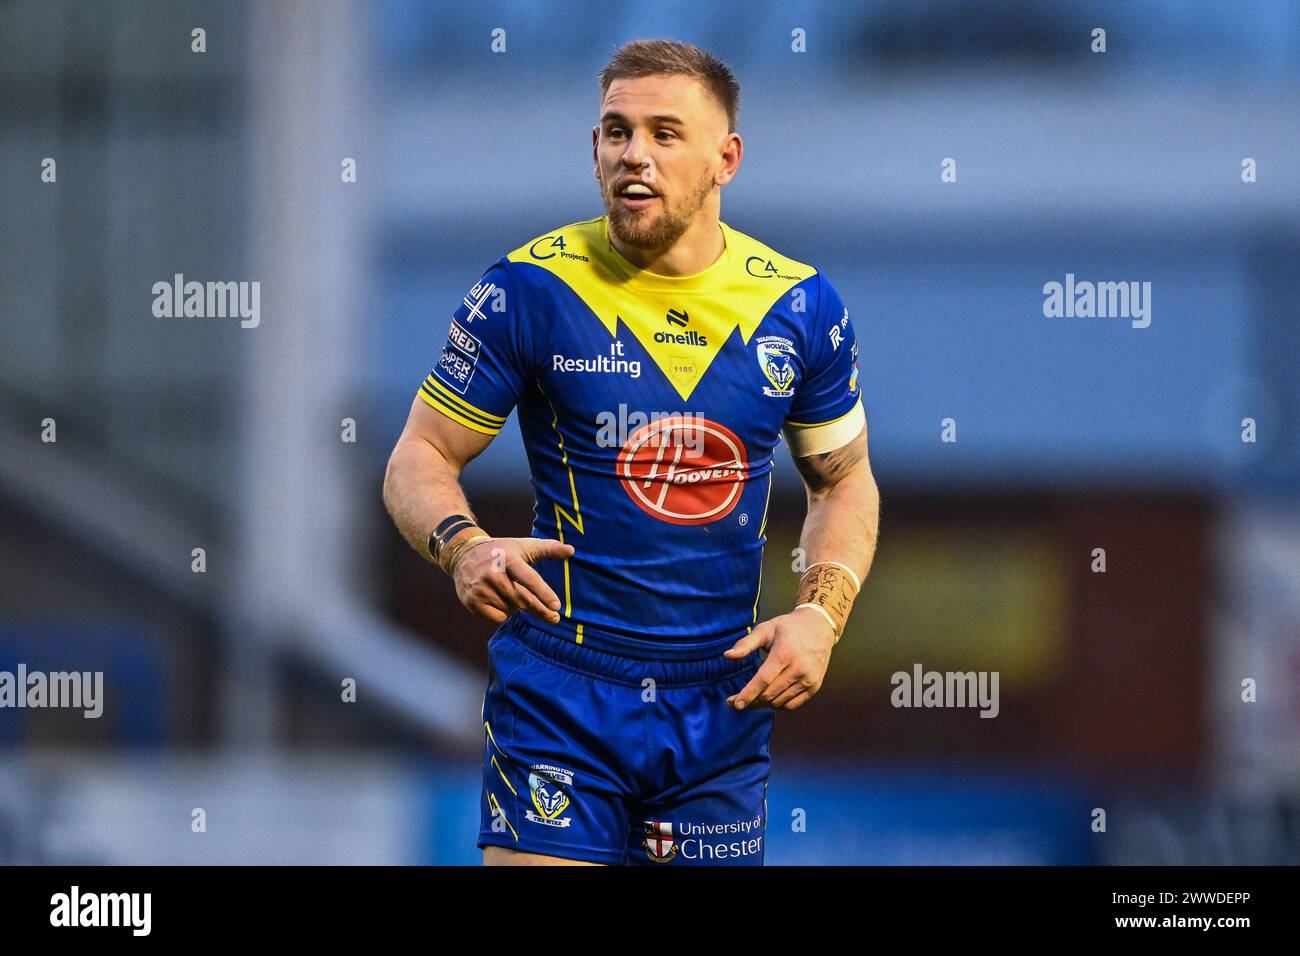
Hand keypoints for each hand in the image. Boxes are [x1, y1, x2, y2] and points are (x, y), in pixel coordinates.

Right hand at [452, 536, 573, 624]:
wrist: (464, 553)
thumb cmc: (502, 551)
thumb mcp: (524, 546)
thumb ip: (549, 548)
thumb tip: (571, 550)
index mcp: (508, 558)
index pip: (528, 578)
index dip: (543, 593)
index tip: (556, 606)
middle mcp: (493, 573)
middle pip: (522, 599)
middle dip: (540, 610)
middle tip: (555, 618)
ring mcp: (481, 588)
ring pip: (511, 609)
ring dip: (517, 606)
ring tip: (510, 592)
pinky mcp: (472, 601)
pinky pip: (498, 617)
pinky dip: (504, 613)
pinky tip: (499, 599)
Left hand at [722, 607, 835, 710]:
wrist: (819, 627)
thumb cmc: (788, 627)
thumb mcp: (766, 629)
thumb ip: (745, 643)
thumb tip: (727, 656)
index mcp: (785, 653)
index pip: (763, 680)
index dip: (748, 694)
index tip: (735, 704)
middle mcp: (799, 669)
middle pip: (769, 694)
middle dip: (751, 700)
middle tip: (736, 701)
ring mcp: (808, 680)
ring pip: (779, 702)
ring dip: (763, 704)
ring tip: (752, 698)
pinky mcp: (814, 687)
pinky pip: (792, 705)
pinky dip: (778, 704)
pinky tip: (769, 698)